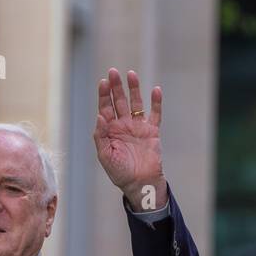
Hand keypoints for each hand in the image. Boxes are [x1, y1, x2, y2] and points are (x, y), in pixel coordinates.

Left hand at [93, 67, 166, 210]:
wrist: (139, 183)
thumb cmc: (119, 172)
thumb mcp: (105, 155)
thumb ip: (100, 135)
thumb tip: (99, 116)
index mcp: (110, 130)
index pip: (105, 108)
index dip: (104, 95)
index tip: (103, 82)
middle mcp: (123, 125)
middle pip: (119, 101)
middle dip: (116, 87)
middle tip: (113, 72)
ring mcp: (138, 127)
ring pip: (136, 103)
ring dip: (134, 89)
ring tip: (131, 74)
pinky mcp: (152, 131)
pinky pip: (155, 114)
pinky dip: (156, 102)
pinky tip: (156, 90)